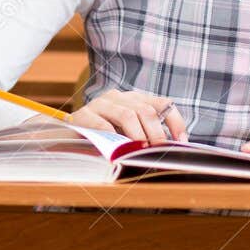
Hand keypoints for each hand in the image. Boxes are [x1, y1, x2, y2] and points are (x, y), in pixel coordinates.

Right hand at [70, 89, 187, 143]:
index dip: (176, 122)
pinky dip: (114, 138)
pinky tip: (118, 149)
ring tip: (139, 152)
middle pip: (146, 110)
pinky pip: (103, 125)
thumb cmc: (104, 137)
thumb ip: (146, 135)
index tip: (182, 142)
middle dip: (156, 134)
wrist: (68, 136)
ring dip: (137, 136)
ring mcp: (100, 104)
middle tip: (158, 152)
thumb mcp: (128, 133)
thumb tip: (172, 150)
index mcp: (134, 99)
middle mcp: (119, 97)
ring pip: (128, 115)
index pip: (163, 104)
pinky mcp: (84, 115)